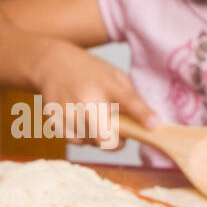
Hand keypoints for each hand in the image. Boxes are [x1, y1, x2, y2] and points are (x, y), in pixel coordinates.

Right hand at [34, 43, 157, 147]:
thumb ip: (131, 96)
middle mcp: (87, 98)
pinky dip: (82, 137)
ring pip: (91, 143)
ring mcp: (69, 110)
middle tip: (119, 134)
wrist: (52, 63)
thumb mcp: (114, 75)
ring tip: (95, 121)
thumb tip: (150, 122)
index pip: (129, 101)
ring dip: (98, 138)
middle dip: (116, 141)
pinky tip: (81, 121)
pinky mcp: (55, 119)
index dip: (143, 115)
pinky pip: (75, 141)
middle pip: (105, 137)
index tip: (154, 126)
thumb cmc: (89, 71)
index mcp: (107, 84)